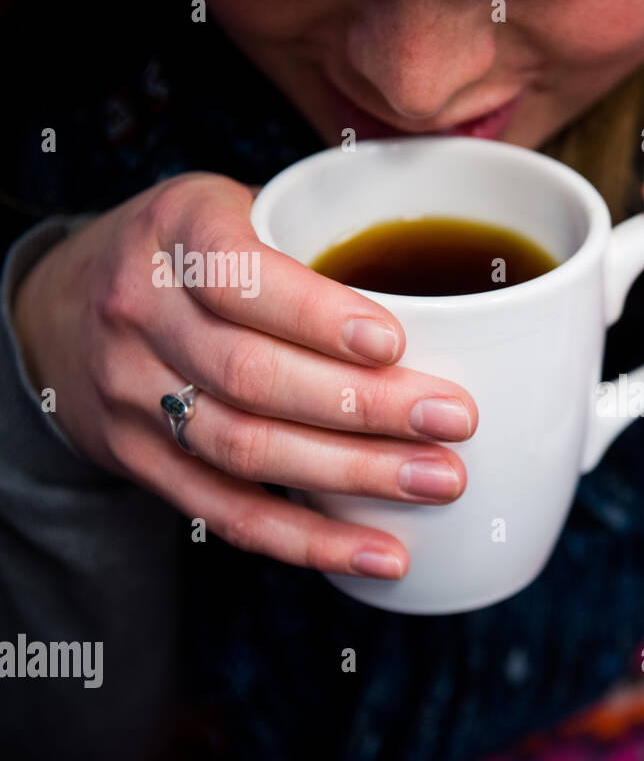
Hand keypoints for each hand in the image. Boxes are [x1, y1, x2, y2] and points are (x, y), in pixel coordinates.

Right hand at [12, 173, 478, 577]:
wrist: (63, 308)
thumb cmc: (192, 252)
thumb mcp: (236, 206)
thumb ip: (318, 238)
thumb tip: (463, 292)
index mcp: (178, 231)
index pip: (240, 275)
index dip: (316, 315)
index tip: (394, 345)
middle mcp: (142, 310)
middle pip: (252, 374)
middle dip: (363, 406)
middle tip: (455, 421)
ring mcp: (132, 394)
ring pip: (245, 447)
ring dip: (352, 474)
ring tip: (440, 481)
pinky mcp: (139, 462)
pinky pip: (226, 513)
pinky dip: (309, 542)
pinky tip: (381, 554)